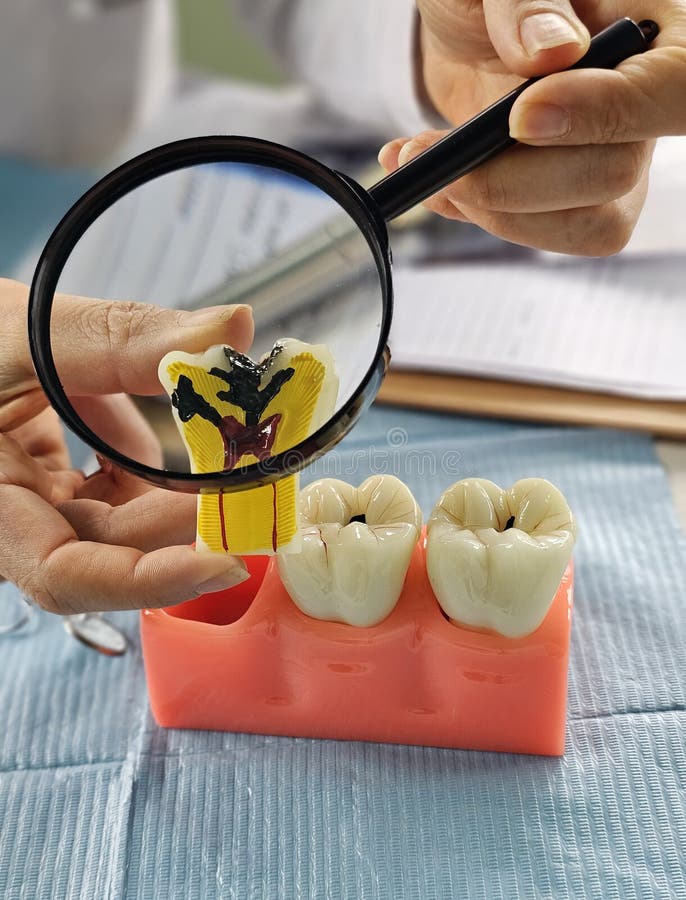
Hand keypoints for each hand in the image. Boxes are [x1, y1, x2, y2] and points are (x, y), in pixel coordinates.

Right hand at [0, 278, 253, 614]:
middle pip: (109, 548)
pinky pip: (112, 490)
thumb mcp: (30, 333)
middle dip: (187, 520)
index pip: (67, 576)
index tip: (226, 559)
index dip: (151, 578)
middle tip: (256, 487)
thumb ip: (125, 337)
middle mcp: (8, 519)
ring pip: (120, 520)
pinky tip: (187, 440)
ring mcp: (30, 502)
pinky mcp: (51, 480)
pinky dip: (151, 466)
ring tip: (234, 457)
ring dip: (178, 491)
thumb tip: (232, 329)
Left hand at [379, 1, 685, 254]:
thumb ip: (525, 1)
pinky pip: (542, 233)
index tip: (520, 116)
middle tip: (438, 156)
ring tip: (428, 167)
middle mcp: (641, 103)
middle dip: (514, 179)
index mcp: (651, 31)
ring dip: (493, 210)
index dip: (602, 113)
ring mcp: (608, 156)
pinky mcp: (568, 196)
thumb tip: (550, 52)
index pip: (672, 89)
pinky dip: (477, 216)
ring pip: (584, 224)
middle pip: (614, 173)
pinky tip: (438, 181)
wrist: (464, 28)